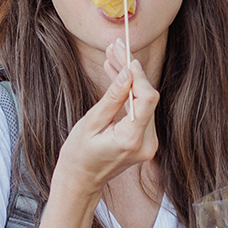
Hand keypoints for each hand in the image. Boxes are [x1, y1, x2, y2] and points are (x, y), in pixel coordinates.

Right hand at [53, 39, 159, 197]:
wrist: (82, 179)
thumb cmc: (79, 153)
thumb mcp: (91, 123)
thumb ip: (112, 99)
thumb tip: (128, 73)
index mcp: (131, 140)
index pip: (147, 100)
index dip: (139, 76)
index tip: (126, 59)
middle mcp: (146, 143)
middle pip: (146, 98)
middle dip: (131, 72)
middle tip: (116, 47)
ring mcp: (148, 143)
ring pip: (144, 102)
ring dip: (129, 79)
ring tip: (113, 55)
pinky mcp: (145, 140)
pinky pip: (140, 111)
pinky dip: (129, 93)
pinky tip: (117, 73)